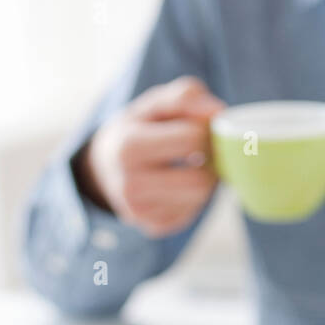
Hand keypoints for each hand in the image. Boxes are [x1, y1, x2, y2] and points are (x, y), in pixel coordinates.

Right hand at [76, 75, 224, 237]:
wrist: (105, 167)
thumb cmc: (138, 129)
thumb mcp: (154, 103)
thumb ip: (186, 96)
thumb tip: (218, 112)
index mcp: (128, 147)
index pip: (192, 139)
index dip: (206, 130)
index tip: (201, 126)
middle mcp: (130, 185)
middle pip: (200, 179)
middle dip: (210, 161)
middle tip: (203, 149)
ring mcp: (140, 212)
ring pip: (200, 198)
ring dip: (204, 179)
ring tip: (190, 165)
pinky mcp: (153, 227)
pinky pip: (192, 213)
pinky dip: (192, 198)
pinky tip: (178, 185)